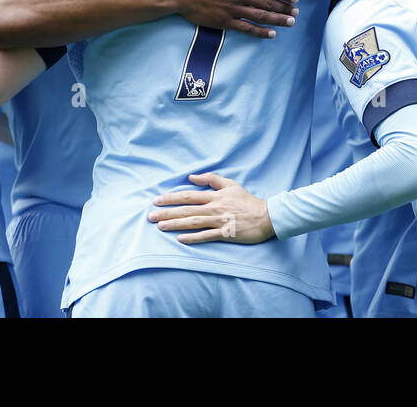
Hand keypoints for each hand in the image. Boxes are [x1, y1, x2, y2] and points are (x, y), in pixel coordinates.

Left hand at [148, 173, 274, 243]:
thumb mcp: (230, 184)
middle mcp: (214, 208)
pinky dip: (193, 237)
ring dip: (175, 224)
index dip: (171, 198)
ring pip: (193, 222)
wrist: (266, 216)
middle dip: (167, 212)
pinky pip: (206, 236)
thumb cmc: (248, 201)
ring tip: (160, 226)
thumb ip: (211, 179)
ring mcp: (219, 221)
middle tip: (150, 216)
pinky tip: (180, 239)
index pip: (188, 196)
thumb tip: (192, 177)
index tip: (156, 200)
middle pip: (186, 210)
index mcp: (214, 196)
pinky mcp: (225, 233)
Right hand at [170, 0, 299, 38]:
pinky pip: (246, 28)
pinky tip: (271, 34)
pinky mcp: (223, 21)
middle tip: (297, 12)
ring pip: (261, 16)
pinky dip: (260, 32)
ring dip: (278, 20)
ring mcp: (232, 9)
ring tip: (290, 23)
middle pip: (268, 3)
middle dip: (285, 8)